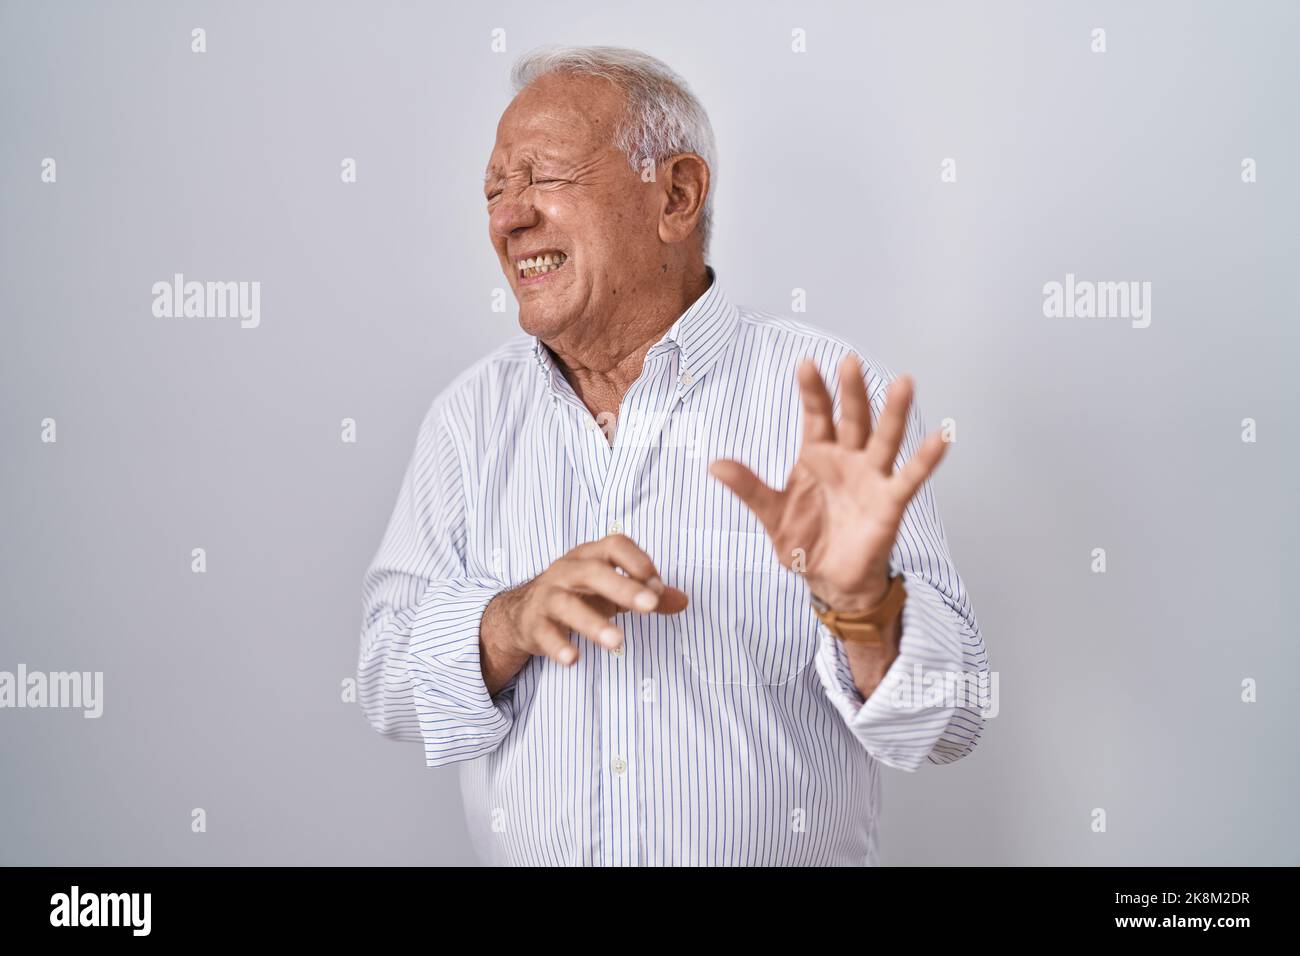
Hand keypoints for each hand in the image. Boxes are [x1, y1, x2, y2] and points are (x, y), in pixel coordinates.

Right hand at [480, 534, 687, 693]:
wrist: (523, 613)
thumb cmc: (579, 596)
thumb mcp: (613, 592)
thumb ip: (646, 594)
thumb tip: (683, 600)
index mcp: (589, 555)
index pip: (615, 545)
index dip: (639, 562)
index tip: (658, 588)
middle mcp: (566, 570)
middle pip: (593, 571)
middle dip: (623, 587)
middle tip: (650, 605)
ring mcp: (547, 596)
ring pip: (567, 604)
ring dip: (593, 622)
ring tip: (618, 642)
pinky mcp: (534, 623)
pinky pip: (545, 633)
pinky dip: (558, 645)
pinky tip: (574, 659)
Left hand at [709, 355, 947, 612]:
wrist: (828, 581)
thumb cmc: (804, 542)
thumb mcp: (771, 513)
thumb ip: (749, 488)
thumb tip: (714, 464)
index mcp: (817, 456)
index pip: (816, 416)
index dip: (812, 391)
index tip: (805, 362)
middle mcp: (848, 460)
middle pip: (852, 418)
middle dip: (852, 391)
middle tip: (851, 360)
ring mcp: (871, 478)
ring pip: (884, 439)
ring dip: (893, 412)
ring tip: (904, 382)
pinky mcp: (889, 503)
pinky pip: (910, 477)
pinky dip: (926, 459)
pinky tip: (941, 436)